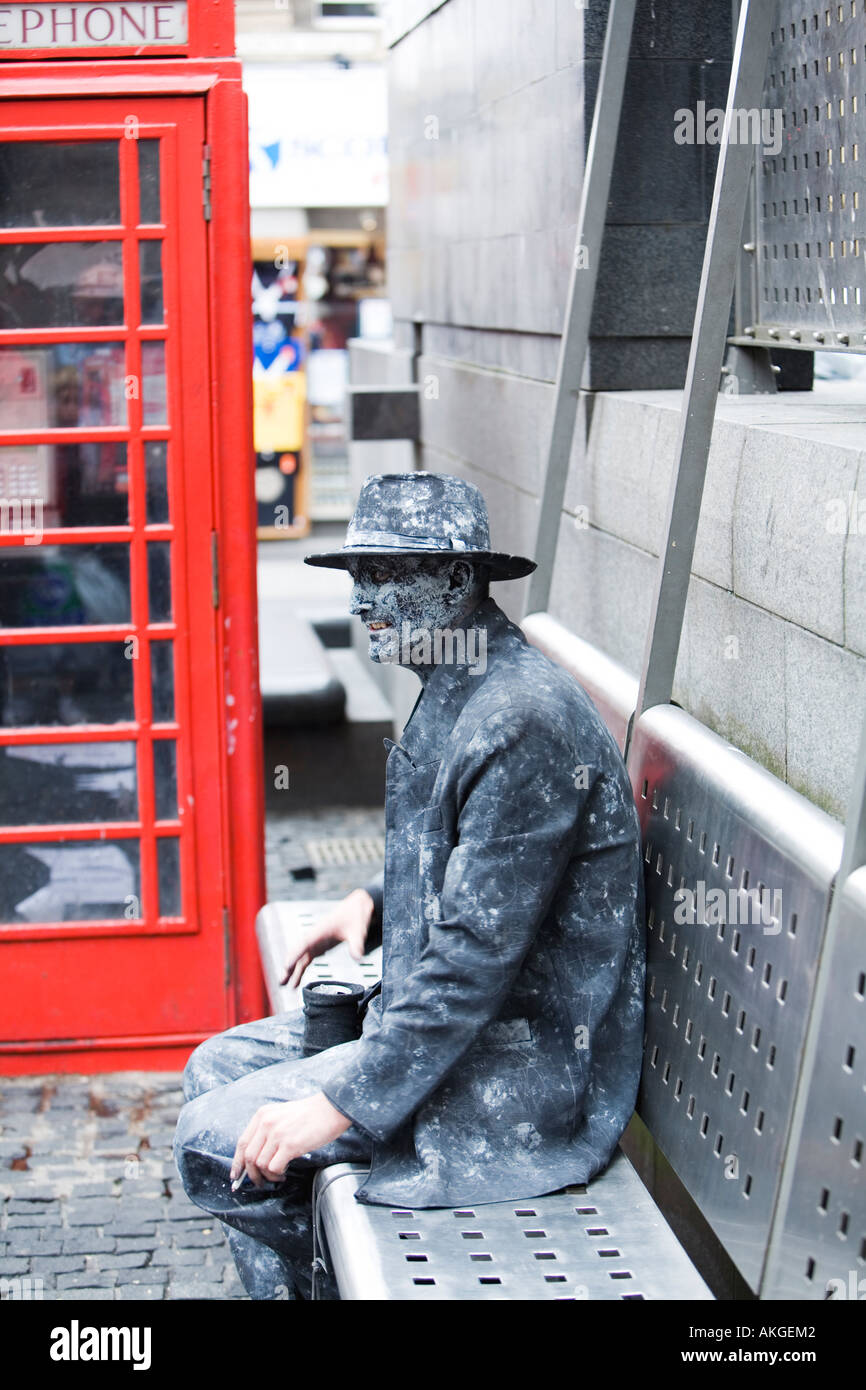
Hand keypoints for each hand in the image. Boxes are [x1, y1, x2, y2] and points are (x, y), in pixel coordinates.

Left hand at [230, 1093, 351, 1186]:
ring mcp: (277, 1134)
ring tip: (277, 1176)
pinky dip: (276, 1174)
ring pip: (260, 1164)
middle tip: (259, 1182)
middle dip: (251, 1174)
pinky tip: (284, 1172)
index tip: (236, 1174)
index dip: (237, 1162)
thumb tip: (257, 1156)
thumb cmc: (309, 1114)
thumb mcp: (281, 1114)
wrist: (330, 1109)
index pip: (242, 1143)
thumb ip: (268, 1129)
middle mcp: (266, 1123)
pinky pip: (273, 1168)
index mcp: (262, 1115)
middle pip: (248, 1156)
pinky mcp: (289, 1145)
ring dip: (267, 1176)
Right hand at [280, 888, 374, 988]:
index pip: (305, 944)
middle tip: (282, 981)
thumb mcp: (358, 930)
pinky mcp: (319, 945)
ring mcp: (316, 941)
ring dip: (292, 970)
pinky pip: (306, 958)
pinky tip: (296, 980)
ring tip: (283, 984)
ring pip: (299, 957)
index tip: (287, 966)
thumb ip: (357, 944)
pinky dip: (300, 968)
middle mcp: (315, 936)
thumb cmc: (355, 915)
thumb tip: (358, 957)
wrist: (357, 907)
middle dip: (288, 966)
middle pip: (297, 952)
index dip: (295, 955)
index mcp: (321, 930)